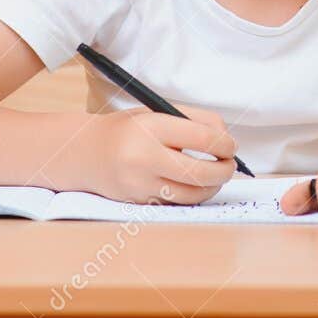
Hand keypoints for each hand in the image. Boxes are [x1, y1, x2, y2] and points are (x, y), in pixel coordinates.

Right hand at [64, 106, 238, 204]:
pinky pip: (177, 203)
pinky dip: (192, 195)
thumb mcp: (156, 113)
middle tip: (230, 165)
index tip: (231, 146)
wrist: (85, 153)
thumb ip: (193, 121)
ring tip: (216, 175)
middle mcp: (142, 157)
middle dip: (224, 171)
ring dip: (212, 186)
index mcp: (150, 128)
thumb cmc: (127, 130)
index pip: (201, 139)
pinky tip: (195, 184)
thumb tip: (225, 140)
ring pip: (191, 194)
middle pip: (199, 173)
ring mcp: (139, 184)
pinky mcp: (139, 202)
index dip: (224, 144)